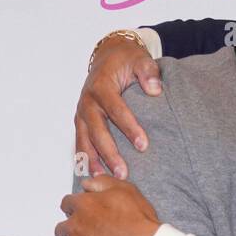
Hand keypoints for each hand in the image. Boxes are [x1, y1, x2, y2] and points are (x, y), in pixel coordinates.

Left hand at [56, 176, 159, 235]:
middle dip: (71, 230)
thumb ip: (102, 183)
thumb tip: (88, 183)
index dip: (74, 208)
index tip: (81, 213)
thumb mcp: (125, 190)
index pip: (66, 204)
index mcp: (83, 205)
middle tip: (86, 234)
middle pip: (61, 228)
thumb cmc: (138, 221)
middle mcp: (74, 226)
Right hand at [75, 35, 163, 177]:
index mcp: (101, 86)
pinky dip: (84, 159)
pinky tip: (93, 175)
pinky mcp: (81, 121)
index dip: (129, 128)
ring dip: (93, 160)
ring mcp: (81, 112)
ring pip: (84, 139)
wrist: (108, 57)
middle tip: (123, 172)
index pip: (115, 109)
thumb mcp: (140, 59)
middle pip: (97, 130)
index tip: (143, 145)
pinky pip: (80, 142)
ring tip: (104, 179)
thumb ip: (148, 72)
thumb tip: (155, 89)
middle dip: (109, 152)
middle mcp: (87, 101)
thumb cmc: (126, 61)